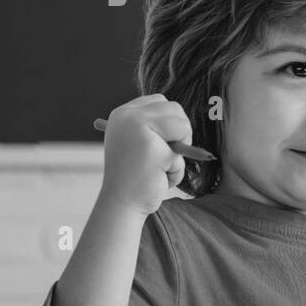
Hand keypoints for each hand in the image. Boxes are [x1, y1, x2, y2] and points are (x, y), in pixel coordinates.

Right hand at [97, 94, 194, 216]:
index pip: (161, 102)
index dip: (170, 122)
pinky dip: (176, 170)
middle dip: (180, 132)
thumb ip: (155, 128)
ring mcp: (139, 129)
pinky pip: (183, 155)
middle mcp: (127, 116)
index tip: (159, 141)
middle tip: (165, 155)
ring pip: (184, 126)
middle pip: (175, 108)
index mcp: (122, 114)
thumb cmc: (135, 176)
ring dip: (180, 151)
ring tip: (159, 167)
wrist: (121, 204)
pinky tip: (158, 178)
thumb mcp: (140, 144)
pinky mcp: (153, 148)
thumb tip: (184, 122)